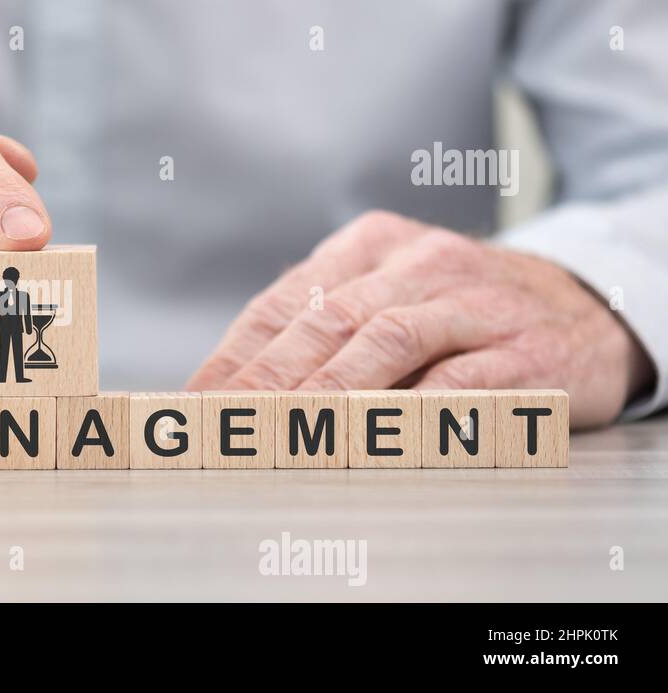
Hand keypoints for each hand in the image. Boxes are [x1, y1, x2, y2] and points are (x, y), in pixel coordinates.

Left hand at [187, 211, 651, 427]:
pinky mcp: (523, 349)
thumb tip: (234, 386)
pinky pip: (461, 378)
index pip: (285, 302)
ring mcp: (473, 303)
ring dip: (330, 389)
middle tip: (227, 420)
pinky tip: (375, 434)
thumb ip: (321, 327)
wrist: (584, 308)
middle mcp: (418, 264)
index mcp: (369, 246)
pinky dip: (413, 407)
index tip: (196, 400)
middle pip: (327, 320)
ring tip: (287, 428)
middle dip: (268, 377)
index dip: (235, 356)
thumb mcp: (388, 294)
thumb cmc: (461, 312)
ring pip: (388, 339)